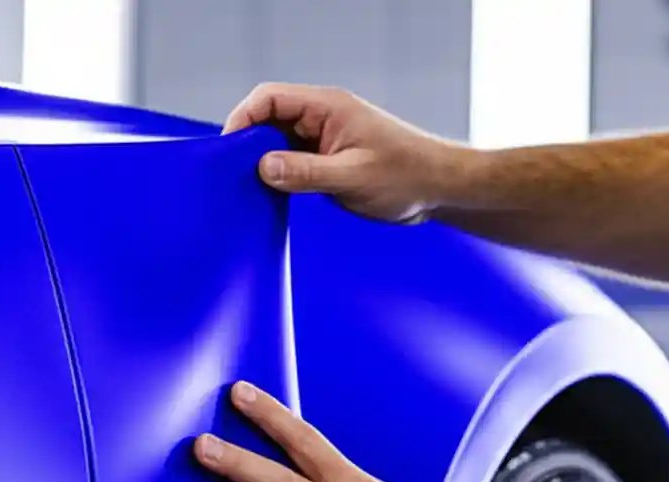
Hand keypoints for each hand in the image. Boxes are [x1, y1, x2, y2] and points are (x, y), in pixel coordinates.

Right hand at [224, 83, 475, 222]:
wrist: (440, 188)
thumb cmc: (407, 175)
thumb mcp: (352, 177)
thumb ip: (306, 172)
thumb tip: (263, 167)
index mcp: (327, 106)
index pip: (269, 98)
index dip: (242, 119)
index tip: (228, 151)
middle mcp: (322, 117)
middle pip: (267, 118)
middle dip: (247, 143)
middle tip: (236, 176)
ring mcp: (323, 137)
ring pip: (276, 141)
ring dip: (263, 162)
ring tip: (251, 189)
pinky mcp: (327, 158)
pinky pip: (291, 159)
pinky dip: (278, 174)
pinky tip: (272, 195)